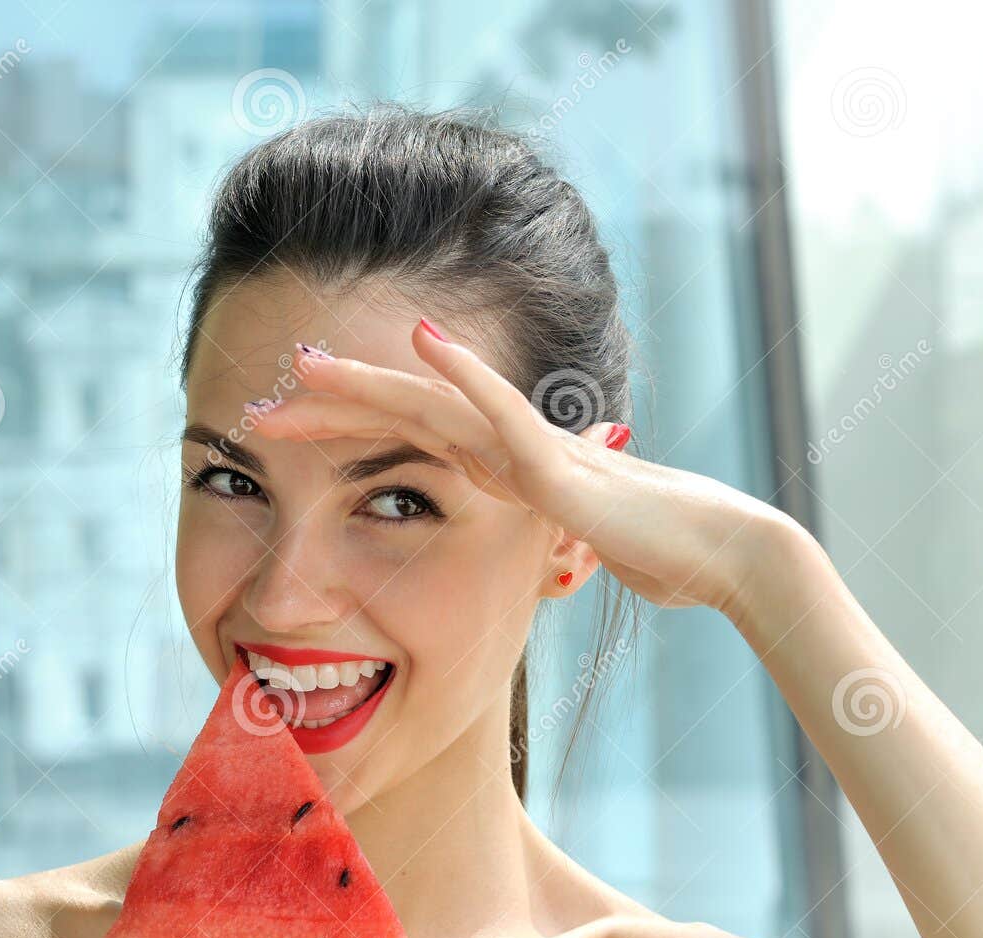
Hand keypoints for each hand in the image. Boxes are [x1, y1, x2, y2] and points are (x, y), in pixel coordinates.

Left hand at [251, 321, 803, 615]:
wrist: (722, 553)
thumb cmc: (657, 554)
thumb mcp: (568, 551)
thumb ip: (535, 538)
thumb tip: (524, 546)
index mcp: (501, 471)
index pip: (406, 443)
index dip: (342, 432)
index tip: (283, 434)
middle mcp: (508, 449)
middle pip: (402, 414)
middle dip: (330, 406)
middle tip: (260, 400)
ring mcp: (532, 450)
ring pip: (436, 403)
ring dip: (368, 380)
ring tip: (305, 362)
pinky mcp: (560, 467)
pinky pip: (506, 413)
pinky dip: (466, 373)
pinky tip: (423, 338)